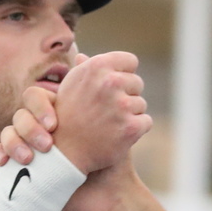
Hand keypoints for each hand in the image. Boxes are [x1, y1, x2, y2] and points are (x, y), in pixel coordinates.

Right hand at [0, 84, 145, 210]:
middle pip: (19, 116)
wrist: (107, 198)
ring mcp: (28, 151)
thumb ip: (101, 97)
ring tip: (28, 160)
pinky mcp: (20, 171)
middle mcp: (40, 132)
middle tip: (47, 145)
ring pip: (6, 135)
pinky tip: (1, 163)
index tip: (54, 124)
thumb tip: (88, 58)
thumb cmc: (109, 163)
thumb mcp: (112, 127)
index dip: (40, 108)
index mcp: (57, 119)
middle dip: (28, 129)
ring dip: (12, 143)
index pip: (35, 99)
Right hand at [47, 52, 150, 174]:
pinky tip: (117, 134)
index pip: (130, 61)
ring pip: (141, 104)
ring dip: (129, 114)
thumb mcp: (69, 87)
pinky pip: (146, 122)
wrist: (65, 154)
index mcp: (96, 67)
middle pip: (137, 83)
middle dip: (126, 95)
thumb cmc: (67, 117)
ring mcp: (121, 106)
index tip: (114, 86)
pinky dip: (135, 130)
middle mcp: (110, 82)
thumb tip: (84, 56)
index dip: (123, 74)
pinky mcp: (131, 127)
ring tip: (108, 124)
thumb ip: (84, 70)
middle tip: (107, 110)